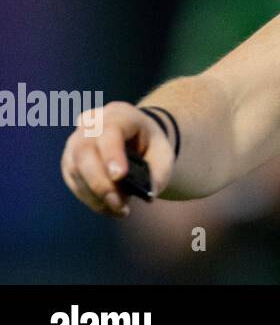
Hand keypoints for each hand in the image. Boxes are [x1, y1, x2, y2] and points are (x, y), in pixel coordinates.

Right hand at [61, 101, 175, 216]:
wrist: (136, 141)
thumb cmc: (150, 146)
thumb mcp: (164, 154)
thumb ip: (159, 172)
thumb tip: (148, 194)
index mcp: (120, 115)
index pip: (110, 130)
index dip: (112, 153)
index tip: (119, 176)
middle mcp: (91, 124)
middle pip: (86, 151)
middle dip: (100, 182)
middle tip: (119, 205)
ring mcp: (76, 141)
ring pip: (76, 169)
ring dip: (95, 195)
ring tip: (119, 210)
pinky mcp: (70, 161)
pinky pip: (73, 181)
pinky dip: (90, 198)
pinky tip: (108, 208)